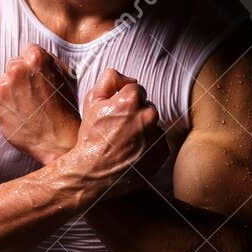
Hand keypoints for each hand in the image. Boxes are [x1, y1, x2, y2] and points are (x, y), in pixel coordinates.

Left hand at [0, 43, 80, 164]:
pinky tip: (19, 115)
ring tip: (27, 106)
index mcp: (36, 58)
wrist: (57, 140)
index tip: (38, 77)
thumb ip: (49, 61)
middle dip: (21, 77)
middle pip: (13, 65)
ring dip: (12, 91)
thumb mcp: (66, 77)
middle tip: (33, 94)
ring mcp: (3, 88)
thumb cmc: (65, 109)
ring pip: (4, 82)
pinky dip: (5, 107)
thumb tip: (37, 56)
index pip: (27, 51)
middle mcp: (16, 69)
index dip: (34, 65)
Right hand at [66, 67, 168, 198]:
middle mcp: (148, 116)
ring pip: (153, 126)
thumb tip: (128, 78)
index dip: (123, 102)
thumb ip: (109, 80)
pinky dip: (148, 147)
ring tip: (124, 143)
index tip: (115, 116)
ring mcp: (156, 136)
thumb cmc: (90, 138)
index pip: (136, 91)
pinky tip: (132, 153)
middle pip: (147, 107)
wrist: (91, 173)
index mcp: (132, 100)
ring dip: (143, 131)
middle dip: (136, 116)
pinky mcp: (161, 153)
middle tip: (118, 131)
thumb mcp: (92, 102)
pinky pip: (158, 143)